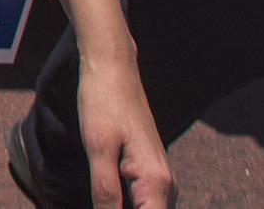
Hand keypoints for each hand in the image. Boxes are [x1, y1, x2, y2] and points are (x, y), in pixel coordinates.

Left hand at [74, 43, 176, 208]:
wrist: (114, 70)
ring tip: (101, 194)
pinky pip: (144, 204)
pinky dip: (128, 206)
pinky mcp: (151, 174)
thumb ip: (104, 193)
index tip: (103, 205)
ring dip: (119, 208)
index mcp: (156, 183)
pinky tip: (105, 201)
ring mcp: (161, 180)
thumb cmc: (103, 103)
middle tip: (99, 194)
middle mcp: (166, 186)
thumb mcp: (97, 150)